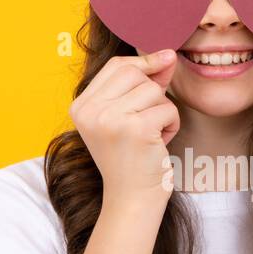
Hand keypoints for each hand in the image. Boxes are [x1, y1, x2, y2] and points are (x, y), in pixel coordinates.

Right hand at [69, 49, 178, 209]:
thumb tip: (166, 54)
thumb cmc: (133, 157)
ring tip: (152, 135)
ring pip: (153, 90)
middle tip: (149, 120)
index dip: (143, 63)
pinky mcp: (135, 129)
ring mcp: (109, 120)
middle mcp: (89, 111)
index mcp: (81, 106)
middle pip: (134, 73)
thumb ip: (143, 83)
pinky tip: (159, 143)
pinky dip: (171, 124)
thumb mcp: (127, 116)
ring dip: (163, 111)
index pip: (116, 66)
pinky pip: (167, 108)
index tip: (165, 61)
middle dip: (152, 91)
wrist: (132, 199)